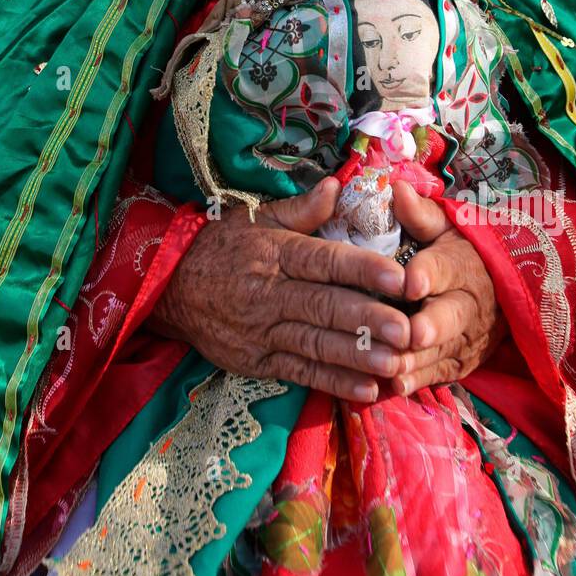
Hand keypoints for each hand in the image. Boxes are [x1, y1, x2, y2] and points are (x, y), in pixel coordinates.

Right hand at [149, 177, 413, 403]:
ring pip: (316, 345)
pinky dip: (333, 383)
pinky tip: (366, 389)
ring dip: (358, 357)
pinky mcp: (256, 362)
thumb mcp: (254, 218)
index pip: (323, 261)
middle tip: (408, 330)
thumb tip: (338, 186)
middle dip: (368, 320)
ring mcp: (261, 332)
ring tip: (396, 364)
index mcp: (273, 252)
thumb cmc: (219, 246)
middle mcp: (268, 293)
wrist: (167, 287)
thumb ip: (301, 209)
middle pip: (324, 307)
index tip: (399, 278)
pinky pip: (300, 373)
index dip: (362, 270)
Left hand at [388, 180, 507, 396]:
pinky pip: (438, 374)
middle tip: (410, 332)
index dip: (428, 274)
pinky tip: (391, 387)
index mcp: (460, 264)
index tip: (410, 280)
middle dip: (429, 326)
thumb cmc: (458, 251)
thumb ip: (419, 215)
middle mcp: (467, 304)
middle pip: (449, 317)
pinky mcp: (459, 364)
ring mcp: (465, 338)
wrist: (499, 291)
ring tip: (389, 366)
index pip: (445, 267)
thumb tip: (397, 189)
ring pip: (441, 351)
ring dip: (416, 360)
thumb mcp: (445, 227)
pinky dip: (416, 382)